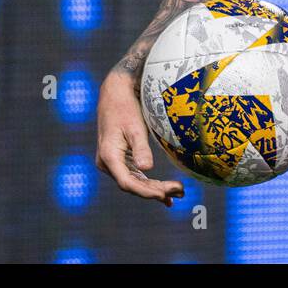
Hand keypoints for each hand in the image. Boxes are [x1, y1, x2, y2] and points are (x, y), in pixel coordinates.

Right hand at [95, 68, 184, 206]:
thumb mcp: (135, 127)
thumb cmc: (126, 108)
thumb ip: (141, 149)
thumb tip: (147, 169)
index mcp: (109, 156)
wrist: (115, 93)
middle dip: (156, 191)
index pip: (127, 183)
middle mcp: (107, 163)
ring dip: (155, 189)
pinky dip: (149, 183)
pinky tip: (164, 192)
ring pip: (135, 182)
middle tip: (180, 192)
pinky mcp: (120, 159)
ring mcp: (112, 163)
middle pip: (133, 185)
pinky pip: (135, 175)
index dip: (146, 192)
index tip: (165, 195)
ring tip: (178, 194)